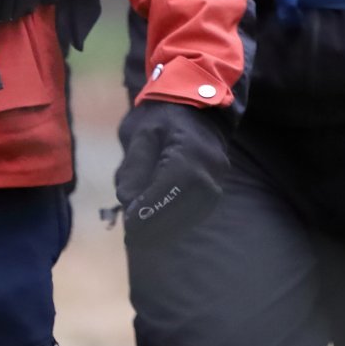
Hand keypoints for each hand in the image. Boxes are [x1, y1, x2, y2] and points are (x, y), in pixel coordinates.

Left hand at [113, 100, 229, 245]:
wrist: (196, 110)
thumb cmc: (163, 119)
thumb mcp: (140, 135)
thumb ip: (133, 169)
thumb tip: (129, 204)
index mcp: (189, 157)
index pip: (166, 198)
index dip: (146, 217)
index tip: (128, 228)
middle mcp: (209, 175)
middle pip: (179, 217)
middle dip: (153, 229)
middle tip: (131, 236)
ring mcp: (216, 186)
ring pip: (188, 223)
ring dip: (164, 230)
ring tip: (142, 229)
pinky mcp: (214, 195)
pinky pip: (194, 218)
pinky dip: (174, 224)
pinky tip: (157, 223)